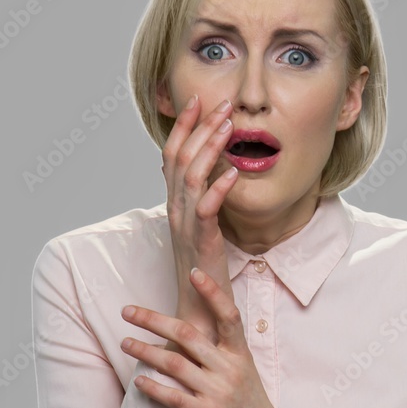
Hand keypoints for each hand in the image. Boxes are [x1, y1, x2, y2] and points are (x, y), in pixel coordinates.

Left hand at [120, 265, 302, 407]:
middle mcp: (230, 368)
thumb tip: (192, 329)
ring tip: (125, 343)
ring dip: (145, 351)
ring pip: (174, 364)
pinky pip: (174, 397)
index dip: (212, 292)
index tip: (194, 272)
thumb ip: (223, 350)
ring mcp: (218, 391)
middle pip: (187, 334)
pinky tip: (138, 380)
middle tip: (127, 311)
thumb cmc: (252, 404)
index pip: (227, 314)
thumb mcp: (245, 370)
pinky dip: (153, 387)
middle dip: (152, 320)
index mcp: (241, 352)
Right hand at [161, 93, 238, 344]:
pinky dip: (219, 190)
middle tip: (221, 103)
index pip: (172, 154)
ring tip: (229, 127)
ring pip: (191, 177)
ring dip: (210, 149)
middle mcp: (175, 208)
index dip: (183, 125)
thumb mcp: (199, 224)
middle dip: (200, 127)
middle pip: (180, 157)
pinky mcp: (202, 242)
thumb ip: (200, 196)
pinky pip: (207, 211)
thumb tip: (209, 166)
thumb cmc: (202, 266)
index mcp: (175, 202)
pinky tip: (234, 173)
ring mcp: (186, 224)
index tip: (198, 99)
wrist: (198, 308)